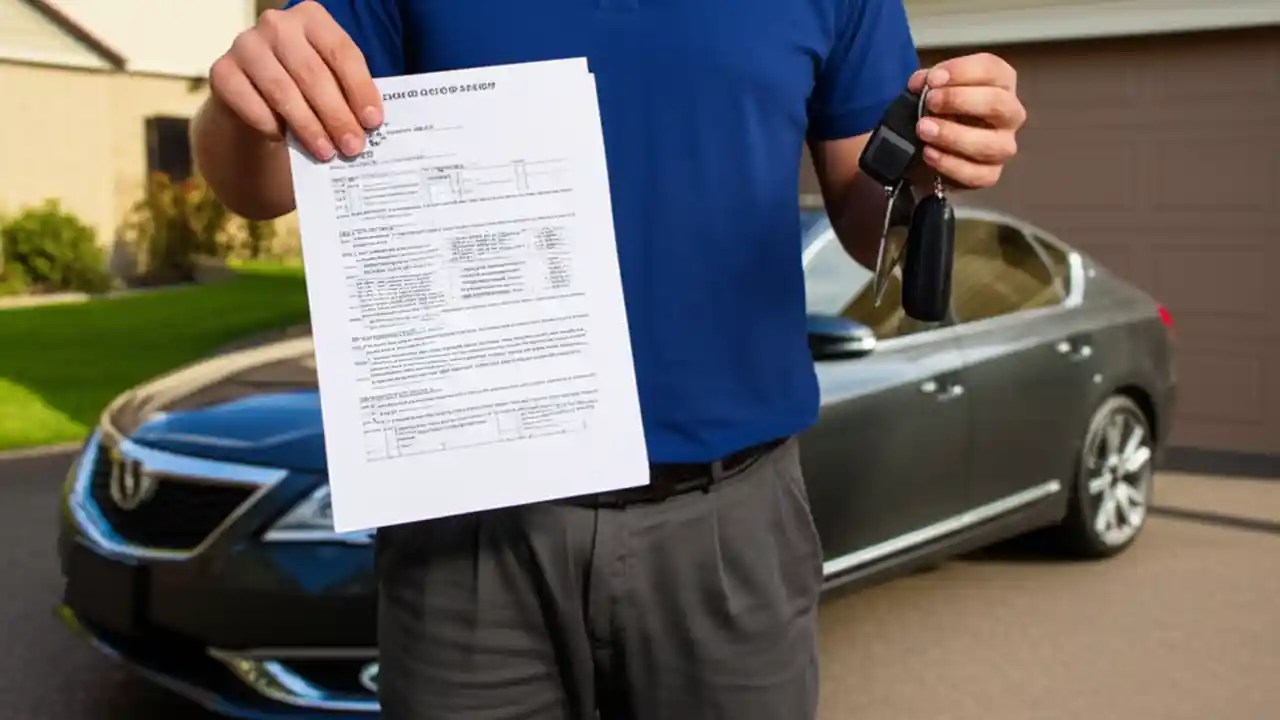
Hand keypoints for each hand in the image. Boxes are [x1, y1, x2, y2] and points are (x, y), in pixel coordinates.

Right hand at [208, 1, 382, 160]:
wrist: (255, 96)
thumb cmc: (305, 87)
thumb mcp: (331, 81)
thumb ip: (347, 94)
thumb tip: (368, 127)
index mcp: (312, 18)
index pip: (341, 52)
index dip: (360, 89)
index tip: (374, 122)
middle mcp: (277, 24)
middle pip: (313, 74)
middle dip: (336, 115)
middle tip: (352, 147)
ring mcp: (245, 45)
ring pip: (283, 91)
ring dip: (308, 126)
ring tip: (326, 152)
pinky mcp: (222, 72)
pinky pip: (251, 104)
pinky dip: (271, 125)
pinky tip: (285, 140)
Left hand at [906, 53, 1025, 190]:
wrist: (925, 149)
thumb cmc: (938, 111)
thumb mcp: (931, 89)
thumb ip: (927, 81)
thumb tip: (920, 83)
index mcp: (1001, 83)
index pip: (993, 70)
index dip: (962, 71)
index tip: (933, 79)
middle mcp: (1010, 114)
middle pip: (998, 103)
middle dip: (960, 100)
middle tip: (930, 102)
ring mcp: (1003, 146)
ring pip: (990, 144)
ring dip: (953, 135)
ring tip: (924, 129)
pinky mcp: (991, 174)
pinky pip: (976, 174)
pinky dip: (949, 164)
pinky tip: (929, 153)